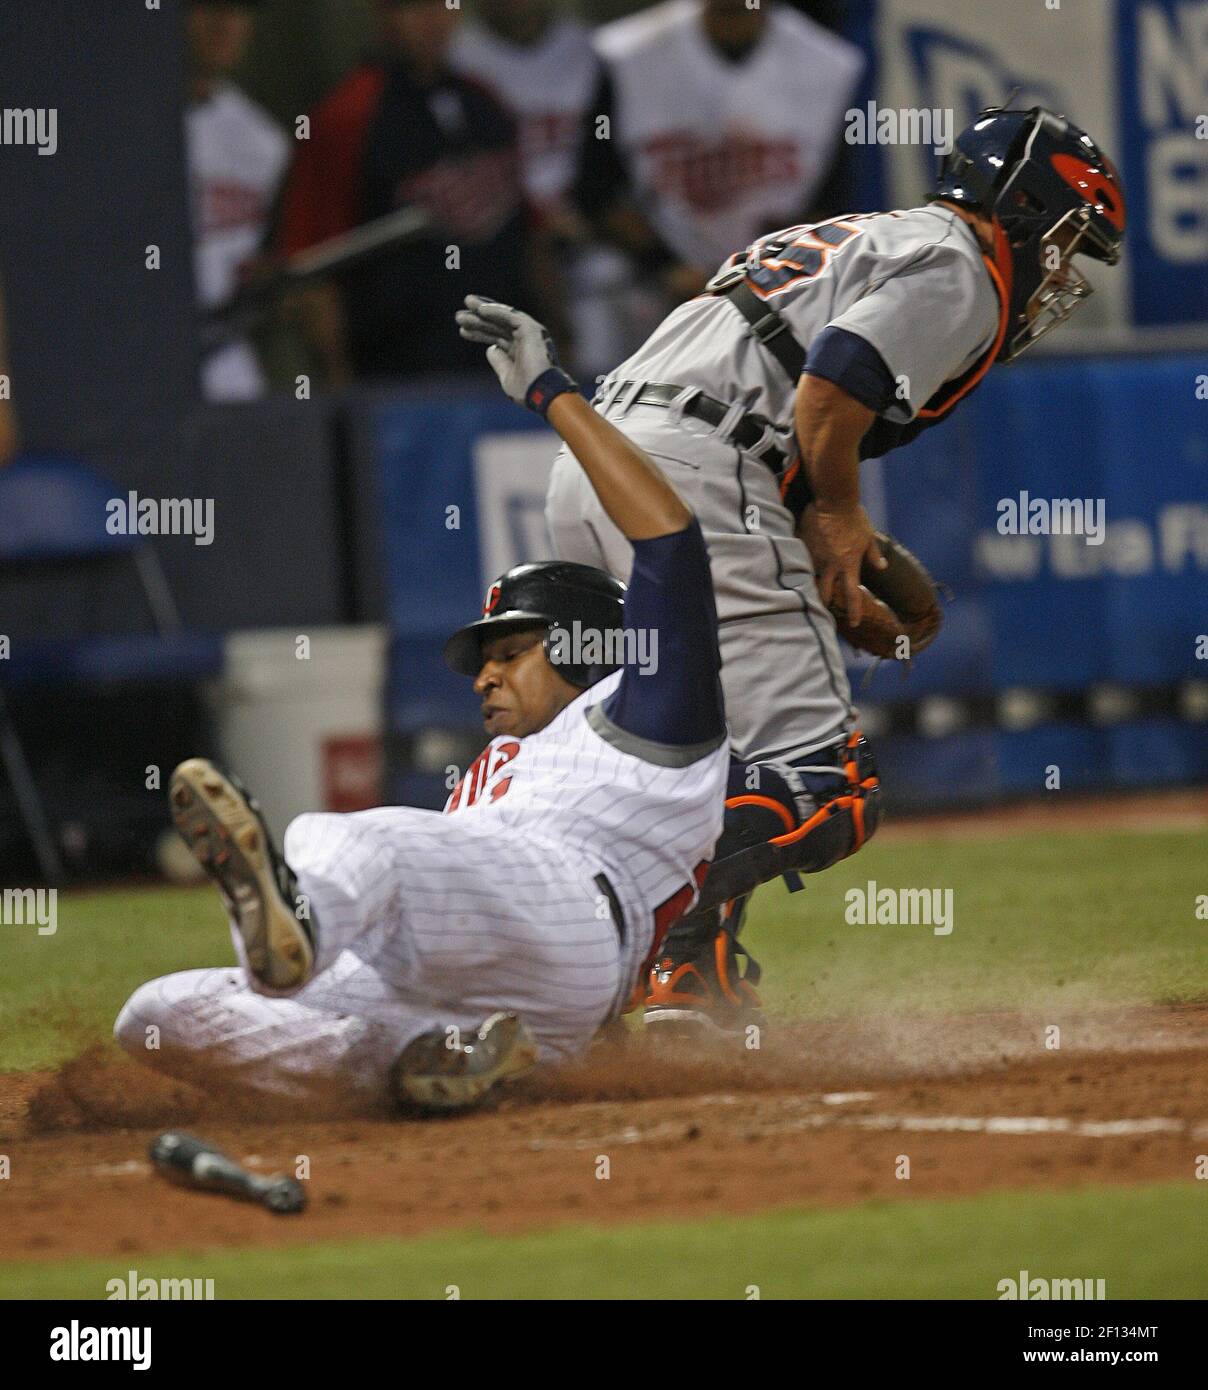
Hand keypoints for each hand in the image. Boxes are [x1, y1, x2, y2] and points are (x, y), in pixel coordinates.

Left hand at [454, 294, 575, 414]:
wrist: (541, 393)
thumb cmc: (526, 390)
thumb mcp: (507, 377)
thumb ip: (499, 362)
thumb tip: (490, 348)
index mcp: (520, 353)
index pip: (497, 338)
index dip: (480, 333)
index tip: (463, 330)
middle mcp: (526, 340)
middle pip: (498, 326)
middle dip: (479, 320)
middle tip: (459, 316)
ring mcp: (530, 333)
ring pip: (503, 318)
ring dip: (484, 311)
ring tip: (467, 303)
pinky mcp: (532, 328)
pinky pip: (511, 315)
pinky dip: (496, 311)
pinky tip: (481, 309)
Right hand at [800, 503, 885, 626]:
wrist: (833, 500)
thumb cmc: (854, 517)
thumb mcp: (868, 536)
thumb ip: (873, 554)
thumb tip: (882, 567)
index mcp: (848, 565)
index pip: (852, 594)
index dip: (855, 611)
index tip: (856, 623)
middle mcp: (831, 566)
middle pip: (825, 593)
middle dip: (824, 602)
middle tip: (824, 607)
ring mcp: (814, 557)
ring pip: (810, 577)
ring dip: (810, 584)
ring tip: (806, 589)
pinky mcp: (803, 547)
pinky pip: (801, 558)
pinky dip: (800, 562)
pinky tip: (794, 563)